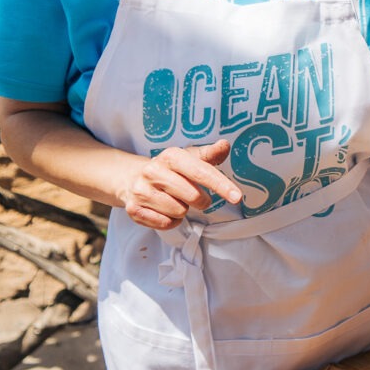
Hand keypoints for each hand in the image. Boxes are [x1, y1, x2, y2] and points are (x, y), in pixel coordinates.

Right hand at [120, 140, 242, 229]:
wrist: (132, 178)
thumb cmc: (170, 170)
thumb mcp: (190, 159)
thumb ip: (209, 154)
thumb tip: (225, 145)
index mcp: (171, 156)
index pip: (201, 172)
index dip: (221, 185)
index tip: (237, 197)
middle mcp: (153, 171)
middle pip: (193, 197)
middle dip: (201, 201)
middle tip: (194, 196)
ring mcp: (141, 191)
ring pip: (179, 212)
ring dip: (182, 210)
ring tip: (173, 199)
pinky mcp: (134, 209)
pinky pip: (165, 224)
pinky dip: (170, 221)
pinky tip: (164, 209)